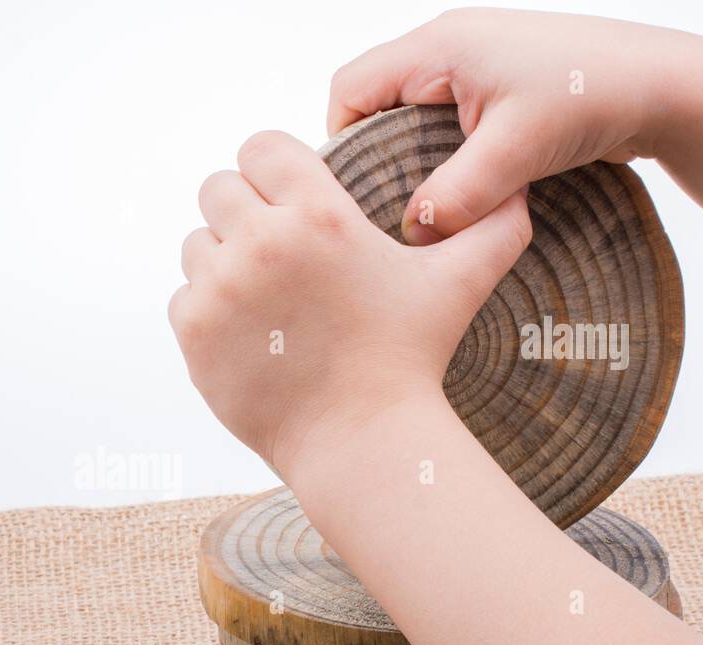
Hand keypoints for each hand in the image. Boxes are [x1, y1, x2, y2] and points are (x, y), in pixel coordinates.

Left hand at [168, 130, 530, 474]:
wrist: (361, 439)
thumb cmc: (411, 360)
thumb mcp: (461, 284)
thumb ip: (493, 228)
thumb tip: (519, 192)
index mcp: (318, 215)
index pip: (259, 146)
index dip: (271, 167)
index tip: (284, 196)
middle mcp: (260, 243)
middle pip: (217, 189)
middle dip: (242, 211)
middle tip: (273, 249)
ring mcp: (219, 289)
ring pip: (196, 244)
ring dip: (221, 260)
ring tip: (263, 295)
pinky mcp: (195, 334)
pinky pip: (183, 298)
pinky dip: (206, 311)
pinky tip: (247, 332)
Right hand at [327, 9, 699, 243]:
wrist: (667, 85)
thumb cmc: (594, 96)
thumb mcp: (517, 151)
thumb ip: (457, 195)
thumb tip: (412, 233)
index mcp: (438, 46)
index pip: (350, 89)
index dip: (340, 142)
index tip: (354, 195)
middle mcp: (448, 47)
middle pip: (373, 102)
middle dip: (371, 158)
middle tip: (381, 210)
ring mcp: (471, 66)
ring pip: (407, 116)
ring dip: (408, 160)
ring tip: (419, 206)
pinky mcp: (493, 89)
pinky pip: (440, 124)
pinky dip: (439, 158)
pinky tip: (456, 193)